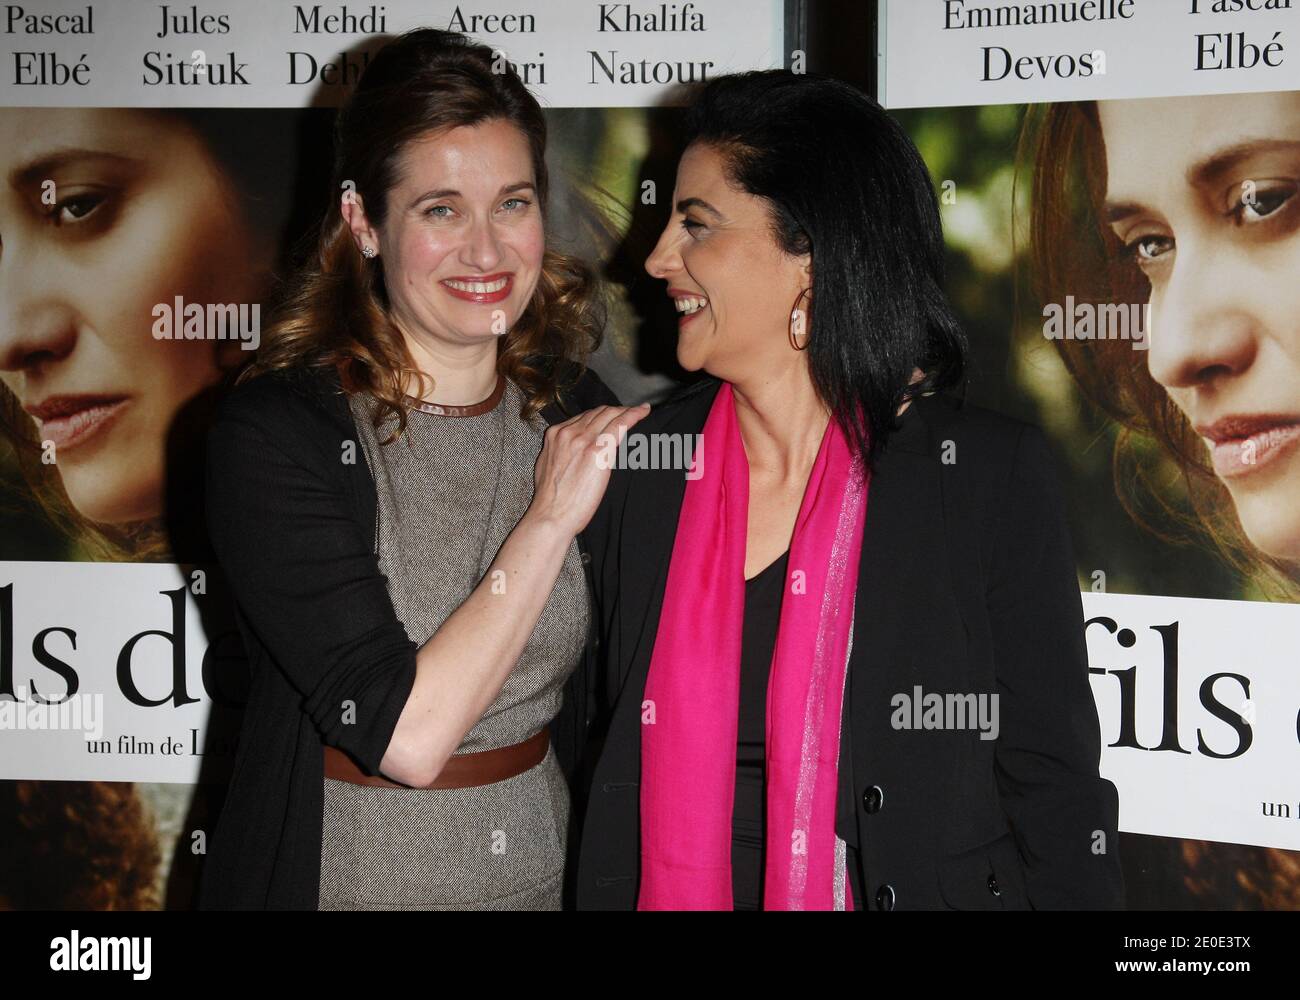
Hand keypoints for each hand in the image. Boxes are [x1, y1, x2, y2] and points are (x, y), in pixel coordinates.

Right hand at [528, 403, 650, 535]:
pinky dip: (633, 415)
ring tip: (640, 411)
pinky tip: (643, 412)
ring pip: (609, 415)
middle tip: (631, 413)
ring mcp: (583, 440)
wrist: (551, 515)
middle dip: (616, 410)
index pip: (584, 417)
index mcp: (556, 435)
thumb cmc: (551, 500)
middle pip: (598, 412)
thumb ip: (563, 452)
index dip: (601, 415)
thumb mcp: (548, 466)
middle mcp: (568, 432)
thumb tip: (576, 452)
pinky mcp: (597, 451)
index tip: (613, 416)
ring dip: (626, 411)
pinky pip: (619, 425)